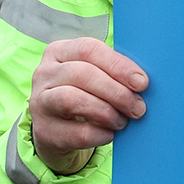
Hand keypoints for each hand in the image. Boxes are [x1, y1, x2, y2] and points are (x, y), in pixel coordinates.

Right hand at [28, 39, 147, 175]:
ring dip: (107, 112)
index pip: (89, 49)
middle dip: (117, 92)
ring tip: (123, 121)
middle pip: (83, 74)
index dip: (118, 65)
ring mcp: (39, 102)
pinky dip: (100, 134)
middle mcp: (44, 73)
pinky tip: (111, 134)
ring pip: (72, 100)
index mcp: (59, 51)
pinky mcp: (44, 131)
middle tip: (138, 107)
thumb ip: (112, 72)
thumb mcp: (94, 75)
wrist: (56, 130)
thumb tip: (143, 82)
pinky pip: (76, 132)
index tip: (142, 82)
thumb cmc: (84, 94)